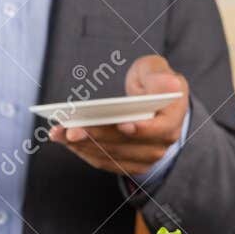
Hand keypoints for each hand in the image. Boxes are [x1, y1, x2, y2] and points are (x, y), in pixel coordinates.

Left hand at [49, 55, 189, 176]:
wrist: (149, 102)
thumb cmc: (149, 81)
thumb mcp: (154, 69)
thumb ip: (158, 75)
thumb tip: (168, 84)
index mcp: (175, 115)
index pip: (161, 128)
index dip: (142, 129)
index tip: (122, 124)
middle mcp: (164, 141)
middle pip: (130, 144)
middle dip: (99, 136)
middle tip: (73, 128)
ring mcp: (147, 155)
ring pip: (113, 155)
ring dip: (84, 145)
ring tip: (59, 133)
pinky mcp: (129, 163)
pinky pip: (105, 162)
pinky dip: (83, 151)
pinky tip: (64, 139)